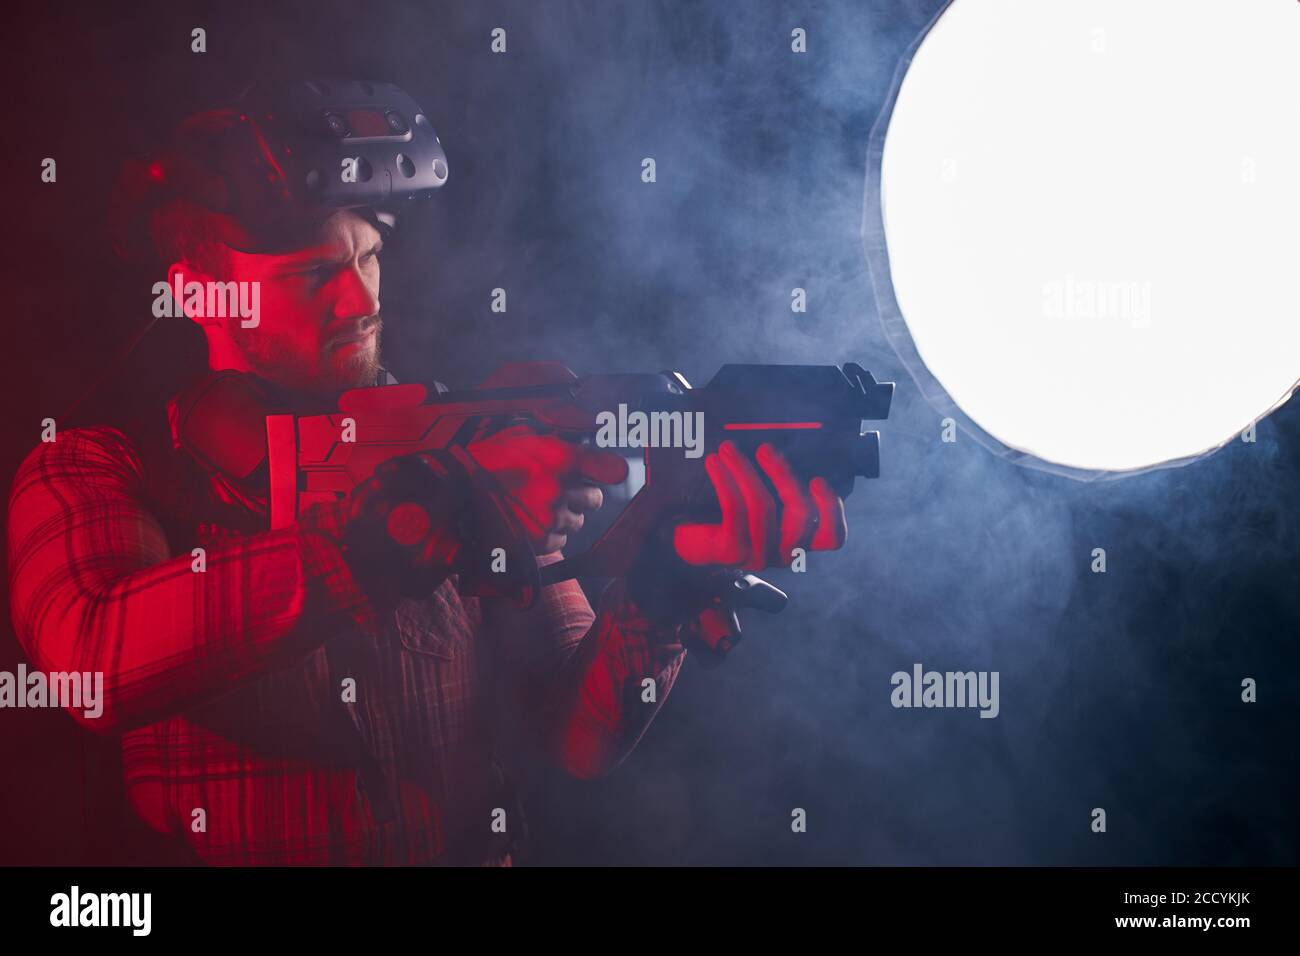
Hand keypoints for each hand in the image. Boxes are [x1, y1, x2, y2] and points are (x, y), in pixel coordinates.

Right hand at [465, 424, 627, 554]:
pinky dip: (549, 535)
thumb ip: (563, 440)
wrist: (454, 489)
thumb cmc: (488, 458)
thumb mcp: (525, 433)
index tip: (613, 472)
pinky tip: (528, 521)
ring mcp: (549, 517)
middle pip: (593, 499)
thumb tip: (599, 445)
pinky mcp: (539, 541)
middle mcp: (558, 488)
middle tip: (554, 489)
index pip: (604, 467)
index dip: (609, 470)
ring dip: (563, 516)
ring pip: (576, 522)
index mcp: (556, 456)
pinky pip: (559, 541)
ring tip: (535, 505)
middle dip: (579, 495)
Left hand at [673, 440, 846, 570]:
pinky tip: (714, 462)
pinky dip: (724, 479)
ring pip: (763, 506)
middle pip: (801, 515)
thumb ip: (779, 484)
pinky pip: (734, 509)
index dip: (832, 510)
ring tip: (727, 448)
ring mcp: (758, 554)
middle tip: (764, 448)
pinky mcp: (732, 551)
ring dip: (744, 469)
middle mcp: (784, 552)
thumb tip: (783, 440)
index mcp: (799, 540)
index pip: (832, 538)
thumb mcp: (761, 501)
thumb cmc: (729, 515)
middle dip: (784, 475)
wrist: (685, 541)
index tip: (818, 479)